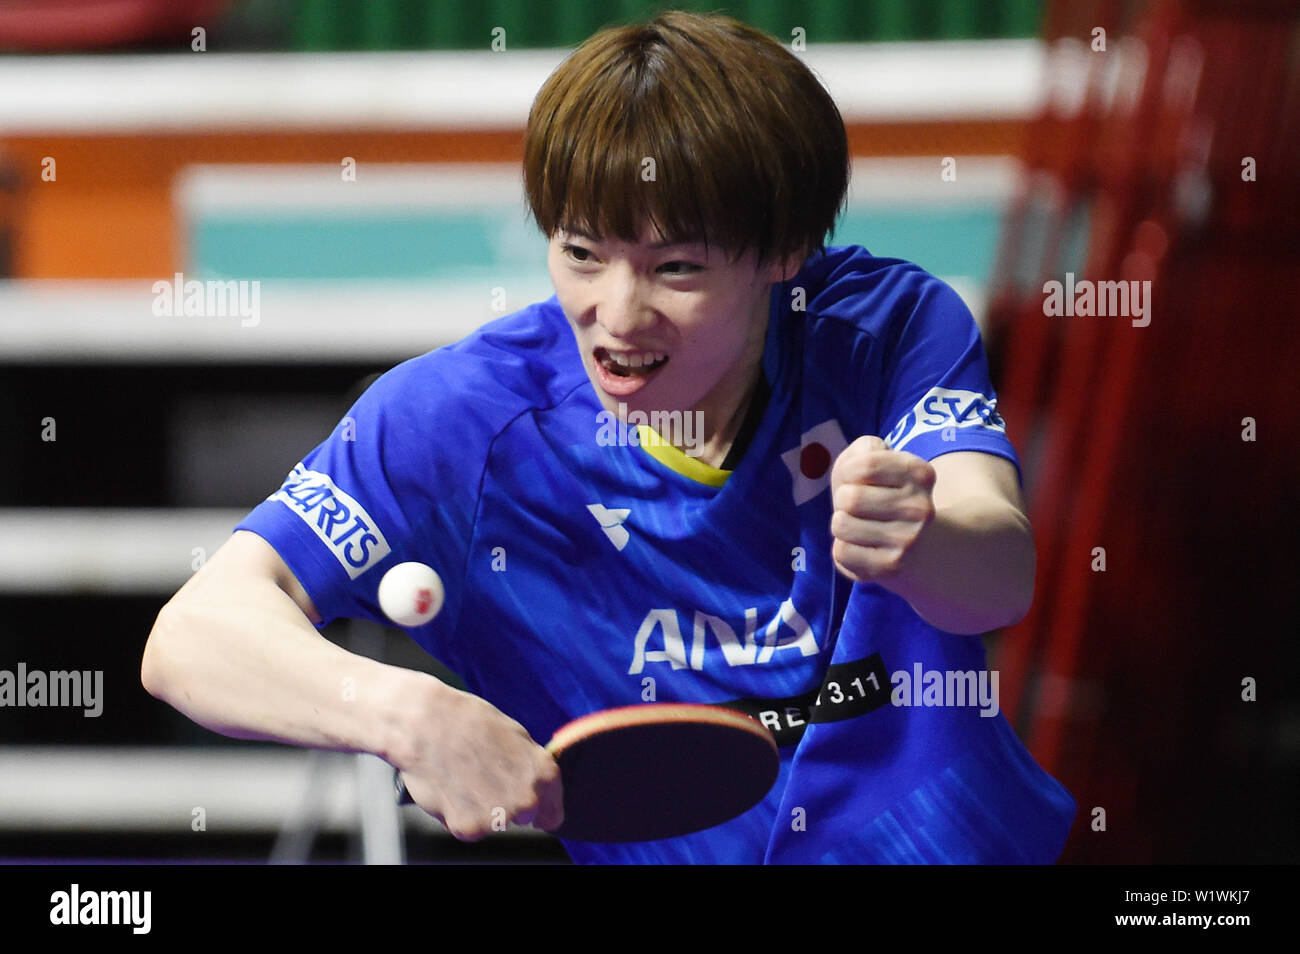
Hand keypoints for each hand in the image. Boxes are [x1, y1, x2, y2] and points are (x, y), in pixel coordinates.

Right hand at [395, 683, 562, 840]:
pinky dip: (456, 813)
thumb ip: (530, 769)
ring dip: (480, 810)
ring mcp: (499, 817)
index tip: (525, 804)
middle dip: (506, 804)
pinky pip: (466, 827)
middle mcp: (527, 800)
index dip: (539, 810)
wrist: (427, 724)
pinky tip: (450, 787)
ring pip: (493, 823)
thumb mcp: (516, 737)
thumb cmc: (470, 723)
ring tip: (463, 777)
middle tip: (483, 778)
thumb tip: (535, 789)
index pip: (552, 815)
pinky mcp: (468, 828)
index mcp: (545, 775)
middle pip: (522, 818)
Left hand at [829, 435, 936, 586]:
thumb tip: (857, 462)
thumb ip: (865, 448)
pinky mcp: (892, 567)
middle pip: (849, 497)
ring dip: (841, 524)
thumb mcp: (879, 459)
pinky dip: (843, 548)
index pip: (862, 466)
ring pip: (841, 524)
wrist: (918, 546)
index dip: (848, 472)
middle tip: (859, 507)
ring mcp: (909, 540)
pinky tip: (863, 546)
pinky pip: (841, 552)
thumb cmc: (885, 493)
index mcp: (920, 474)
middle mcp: (921, 508)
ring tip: (860, 526)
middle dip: (843, 499)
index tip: (860, 480)